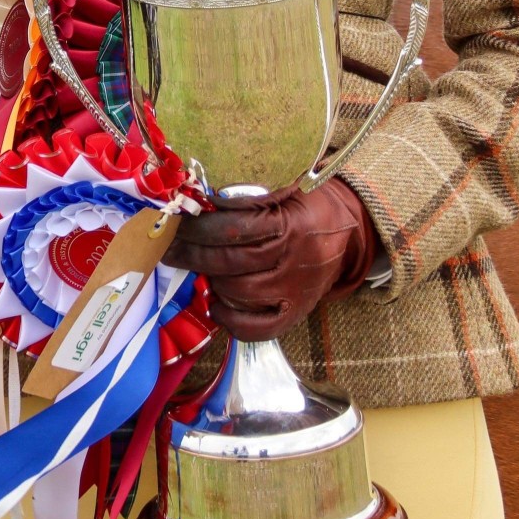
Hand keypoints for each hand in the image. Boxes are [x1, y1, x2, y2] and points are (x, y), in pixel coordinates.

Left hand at [166, 178, 377, 340]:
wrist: (349, 229)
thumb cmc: (306, 205)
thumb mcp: (283, 190)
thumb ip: (247, 199)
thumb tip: (197, 205)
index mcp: (289, 224)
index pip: (234, 228)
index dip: (199, 227)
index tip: (175, 222)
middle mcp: (294, 259)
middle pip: (231, 261)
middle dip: (192, 253)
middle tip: (169, 247)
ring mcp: (296, 290)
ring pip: (240, 292)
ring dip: (209, 280)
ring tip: (194, 266)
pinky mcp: (297, 312)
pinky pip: (259, 328)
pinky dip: (231, 320)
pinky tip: (215, 304)